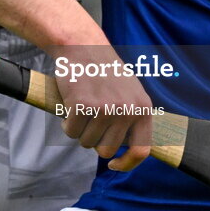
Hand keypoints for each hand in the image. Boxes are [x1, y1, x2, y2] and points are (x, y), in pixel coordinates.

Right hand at [53, 45, 153, 170]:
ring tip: (82, 108)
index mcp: (142, 108)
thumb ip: (133, 118)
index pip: (141, 150)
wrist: (83, 46)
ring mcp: (104, 108)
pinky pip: (71, 132)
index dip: (126, 164)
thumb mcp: (131, 92)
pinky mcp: (81, 105)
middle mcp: (126, 110)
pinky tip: (70, 105)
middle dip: (95, 140)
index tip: (114, 164)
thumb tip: (133, 152)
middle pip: (107, 150)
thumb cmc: (105, 71)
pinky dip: (67, 123)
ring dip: (80, 130)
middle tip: (91, 121)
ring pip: (87, 142)